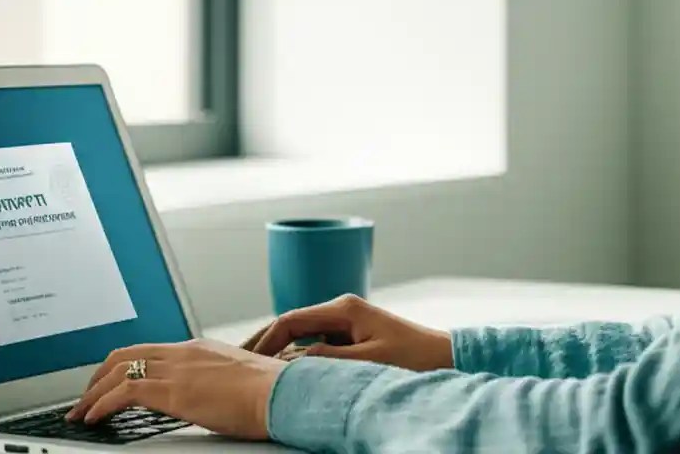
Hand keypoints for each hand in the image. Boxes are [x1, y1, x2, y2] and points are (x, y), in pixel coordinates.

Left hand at [67, 339, 286, 439]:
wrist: (282, 394)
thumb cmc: (270, 394)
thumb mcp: (236, 383)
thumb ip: (215, 385)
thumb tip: (209, 400)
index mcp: (200, 349)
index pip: (151, 351)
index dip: (125, 367)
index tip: (113, 384)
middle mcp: (184, 352)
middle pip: (126, 354)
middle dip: (100, 376)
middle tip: (87, 396)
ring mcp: (177, 368)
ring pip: (118, 371)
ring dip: (94, 393)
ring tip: (82, 411)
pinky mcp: (173, 390)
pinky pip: (123, 392)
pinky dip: (102, 404)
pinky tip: (94, 418)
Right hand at [242, 294, 453, 371]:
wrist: (443, 356)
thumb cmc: (413, 357)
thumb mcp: (369, 361)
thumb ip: (329, 359)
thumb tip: (294, 360)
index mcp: (344, 308)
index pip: (291, 319)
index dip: (266, 339)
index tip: (248, 359)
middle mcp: (341, 309)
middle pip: (291, 323)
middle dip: (264, 341)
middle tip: (235, 360)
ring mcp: (346, 321)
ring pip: (301, 334)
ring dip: (279, 349)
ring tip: (253, 368)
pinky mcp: (351, 334)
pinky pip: (315, 342)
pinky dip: (296, 354)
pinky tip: (284, 371)